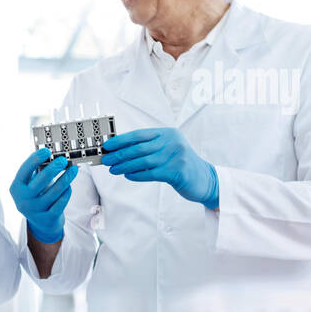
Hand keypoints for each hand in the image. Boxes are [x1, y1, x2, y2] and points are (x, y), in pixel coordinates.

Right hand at [10, 149, 78, 243]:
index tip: (46, 151)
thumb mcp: (30, 185)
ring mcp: (35, 210)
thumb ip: (36, 172)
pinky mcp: (47, 218)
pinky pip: (60, 203)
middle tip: (63, 160)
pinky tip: (70, 185)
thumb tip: (51, 156)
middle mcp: (23, 199)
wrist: (40, 223)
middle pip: (40, 181)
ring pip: (54, 192)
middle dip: (53, 169)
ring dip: (66, 178)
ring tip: (73, 169)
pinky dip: (67, 192)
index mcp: (17, 188)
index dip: (35, 159)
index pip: (24, 170)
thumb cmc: (36, 197)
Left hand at [101, 127, 218, 208]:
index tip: (107, 146)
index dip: (121, 140)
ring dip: (124, 166)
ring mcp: (175, 156)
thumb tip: (120, 150)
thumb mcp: (167, 149)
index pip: (139, 134)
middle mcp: (172, 142)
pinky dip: (136, 175)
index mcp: (168, 133)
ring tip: (113, 170)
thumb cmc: (180, 164)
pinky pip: (150, 173)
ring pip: (142, 161)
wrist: (205, 178)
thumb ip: (149, 147)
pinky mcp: (176, 172)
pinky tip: (127, 175)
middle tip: (106, 160)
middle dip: (119, 155)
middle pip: (138, 148)